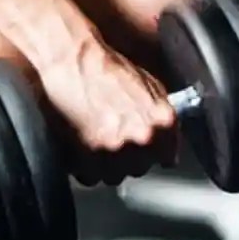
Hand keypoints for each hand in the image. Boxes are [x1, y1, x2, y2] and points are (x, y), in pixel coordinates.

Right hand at [38, 39, 177, 185]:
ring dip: (105, 166)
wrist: (72, 62)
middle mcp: (142, 139)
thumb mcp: (149, 86)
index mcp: (162, 121)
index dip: (152, 154)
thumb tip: (167, 142)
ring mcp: (114, 151)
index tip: (144, 151)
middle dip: (128, 159)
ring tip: (95, 143)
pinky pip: (89, 177)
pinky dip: (84, 168)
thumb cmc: (105, 69)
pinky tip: (80, 147)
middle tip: (113, 140)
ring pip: (114, 176)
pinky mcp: (87, 158)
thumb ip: (161, 117)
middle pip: (139, 169)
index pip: (167, 158)